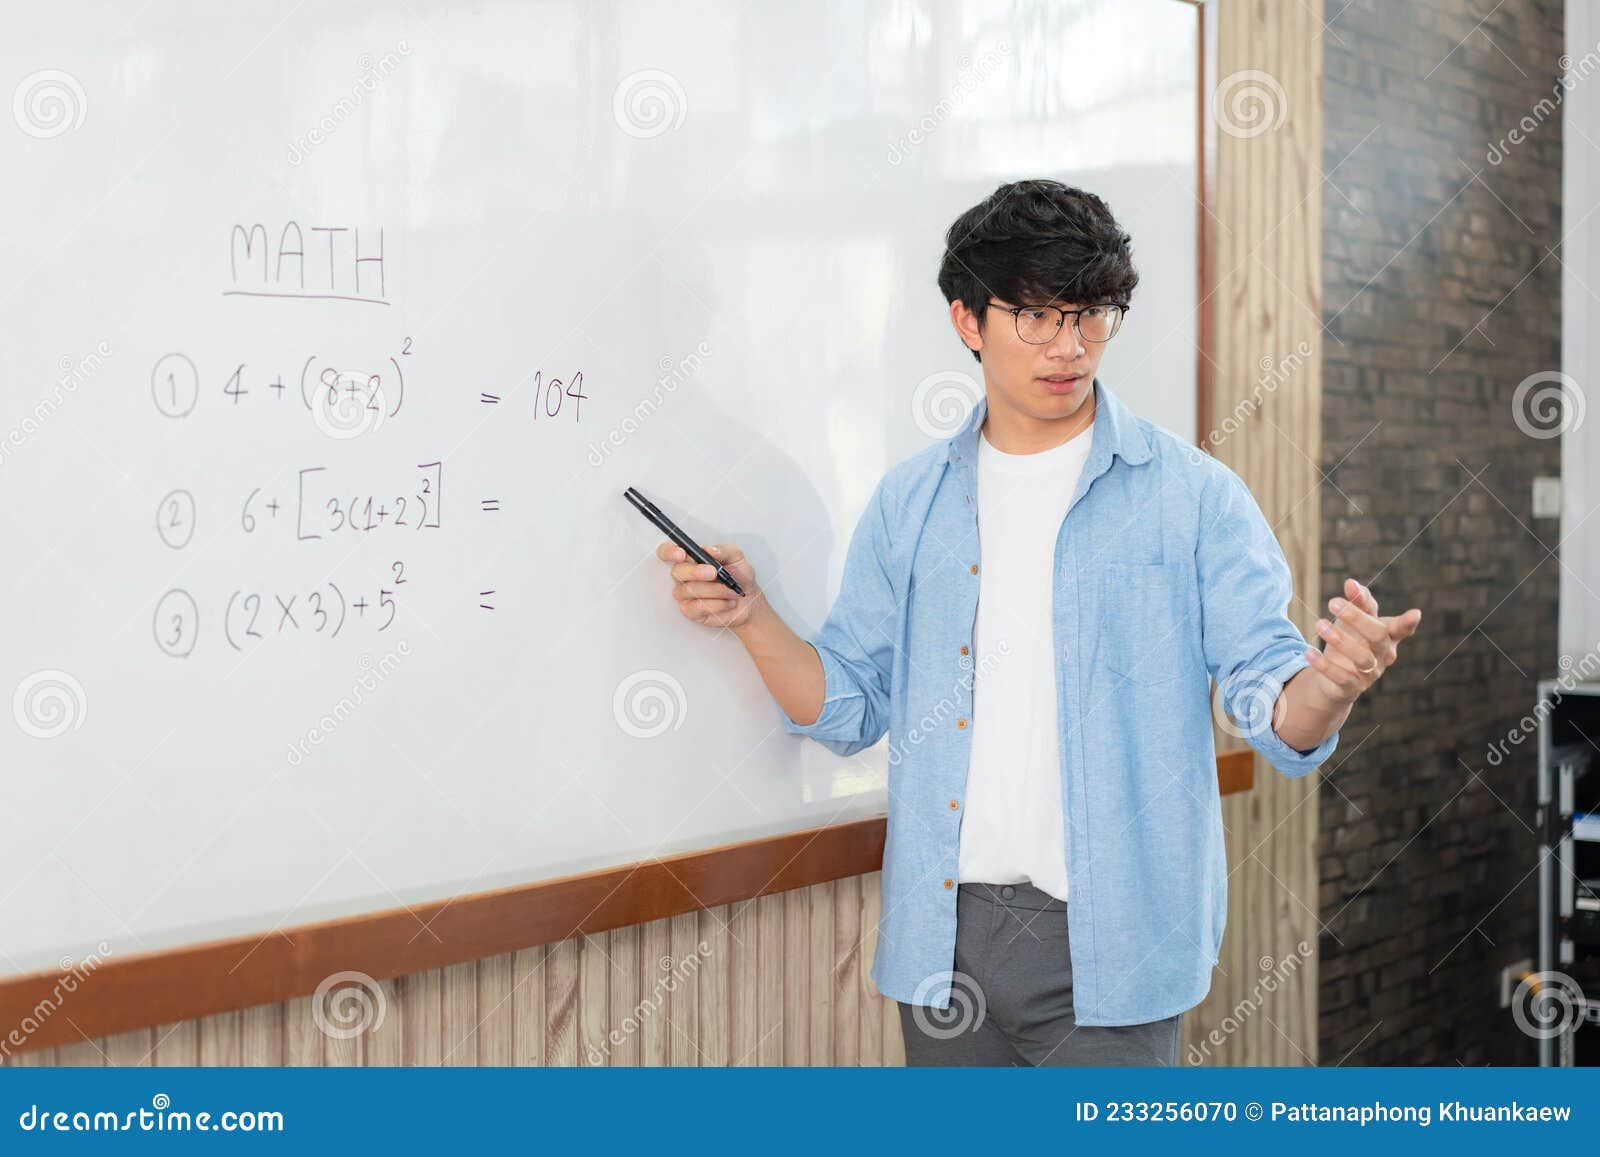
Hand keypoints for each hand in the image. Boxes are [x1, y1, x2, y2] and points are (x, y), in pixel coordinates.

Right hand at [656, 541, 763, 629]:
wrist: (749, 601)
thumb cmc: (739, 576)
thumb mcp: (737, 558)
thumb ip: (724, 551)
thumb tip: (709, 549)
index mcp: (691, 558)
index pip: (667, 552)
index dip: (669, 552)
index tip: (681, 554)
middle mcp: (684, 575)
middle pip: (676, 572)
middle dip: (695, 572)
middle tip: (714, 572)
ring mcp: (685, 594)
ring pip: (690, 590)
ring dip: (715, 590)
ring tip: (731, 591)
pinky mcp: (690, 611)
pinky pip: (698, 607)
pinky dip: (717, 604)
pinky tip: (727, 602)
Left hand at [1304, 577, 1420, 703]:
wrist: (1333, 679)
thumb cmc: (1349, 641)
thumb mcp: (1352, 620)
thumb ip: (1356, 602)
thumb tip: (1351, 582)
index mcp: (1387, 636)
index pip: (1399, 627)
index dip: (1407, 623)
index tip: (1415, 614)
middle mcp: (1383, 655)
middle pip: (1377, 636)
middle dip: (1356, 618)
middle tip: (1333, 602)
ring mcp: (1370, 673)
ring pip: (1361, 657)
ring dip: (1339, 639)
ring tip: (1319, 624)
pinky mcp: (1352, 687)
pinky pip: (1341, 677)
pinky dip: (1324, 664)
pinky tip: (1309, 652)